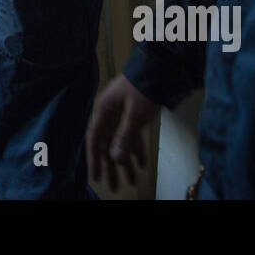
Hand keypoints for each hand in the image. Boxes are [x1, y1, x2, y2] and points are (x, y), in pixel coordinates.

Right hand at [85, 74, 160, 191]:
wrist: (159, 67)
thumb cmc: (144, 87)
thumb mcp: (135, 113)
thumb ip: (125, 136)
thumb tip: (115, 159)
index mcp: (104, 111)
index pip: (95, 140)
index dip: (94, 160)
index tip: (96, 177)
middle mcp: (110, 114)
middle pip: (107, 145)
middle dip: (111, 167)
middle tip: (114, 187)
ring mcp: (121, 114)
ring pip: (120, 142)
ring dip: (126, 162)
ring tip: (131, 181)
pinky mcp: (133, 114)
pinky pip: (132, 136)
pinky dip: (137, 150)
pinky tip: (143, 164)